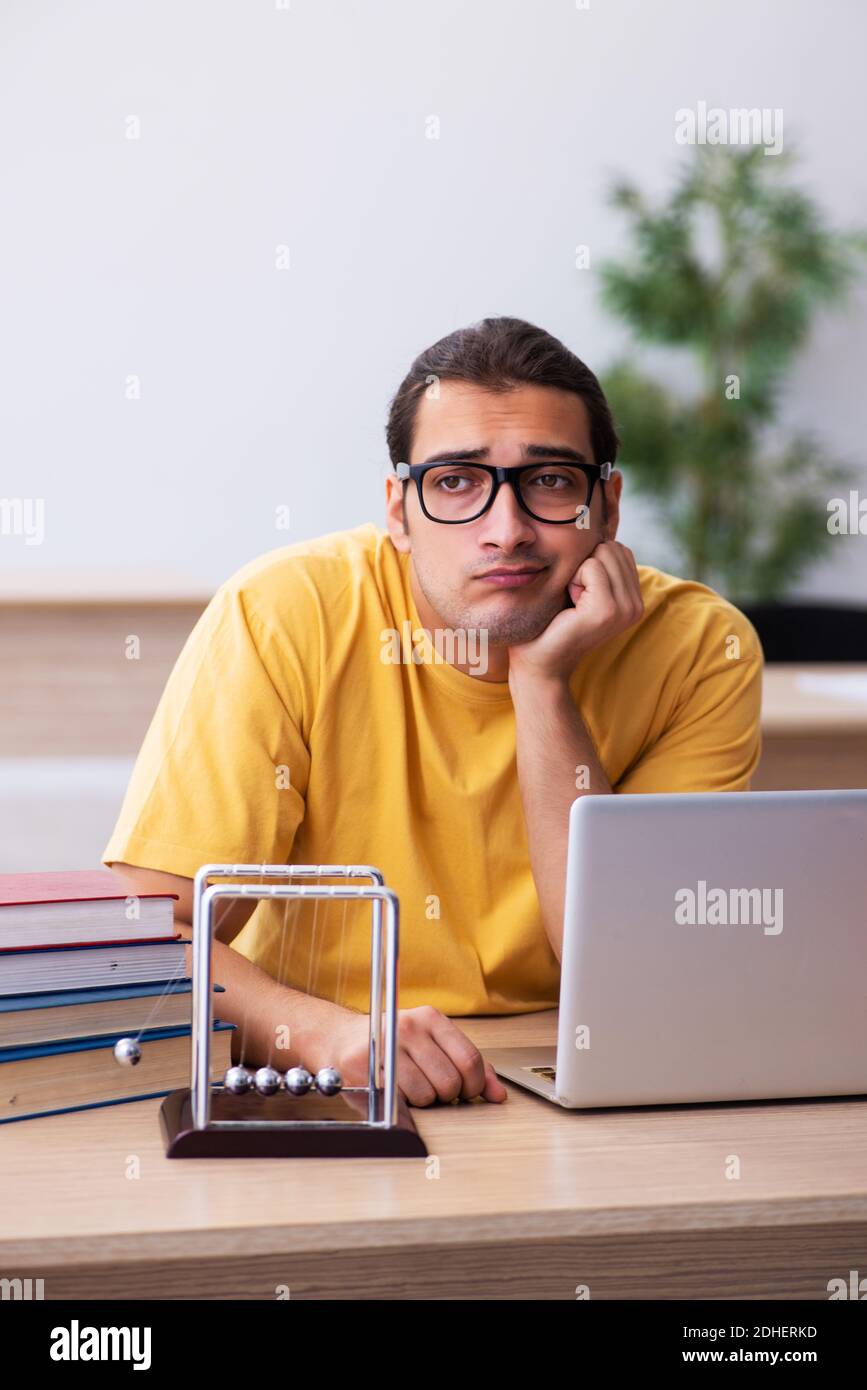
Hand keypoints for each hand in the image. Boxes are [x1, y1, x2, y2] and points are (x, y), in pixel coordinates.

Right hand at [306, 1000, 507, 1106]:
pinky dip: (403, 1105)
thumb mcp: (430, 1043)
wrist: (339, 1039)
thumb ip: (467, 1065)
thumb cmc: (390, 1044)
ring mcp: (386, 1045)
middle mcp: (409, 1027)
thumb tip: (498, 1094)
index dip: (473, 1086)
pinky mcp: (366, 1067)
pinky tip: (396, 1093)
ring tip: (411, 1089)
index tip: (466, 1093)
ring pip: (427, 1095)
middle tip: (433, 1091)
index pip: (469, 1059)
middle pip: (450, 1081)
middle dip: (447, 1096)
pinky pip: (399, 1100)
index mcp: (430, 1018)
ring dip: (423, 1102)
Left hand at [508, 539, 643, 682]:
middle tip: (573, 599)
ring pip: (603, 553)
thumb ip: (598, 563)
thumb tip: (598, 524)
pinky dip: (573, 579)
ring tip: (572, 602)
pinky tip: (569, 605)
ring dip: (578, 572)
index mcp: (634, 599)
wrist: (538, 660)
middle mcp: (636, 605)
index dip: (590, 563)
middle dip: (585, 565)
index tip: (578, 594)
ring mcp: (625, 609)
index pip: (619, 549)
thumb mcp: (581, 587)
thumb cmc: (551, 622)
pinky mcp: (607, 610)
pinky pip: (590, 567)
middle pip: (612, 547)